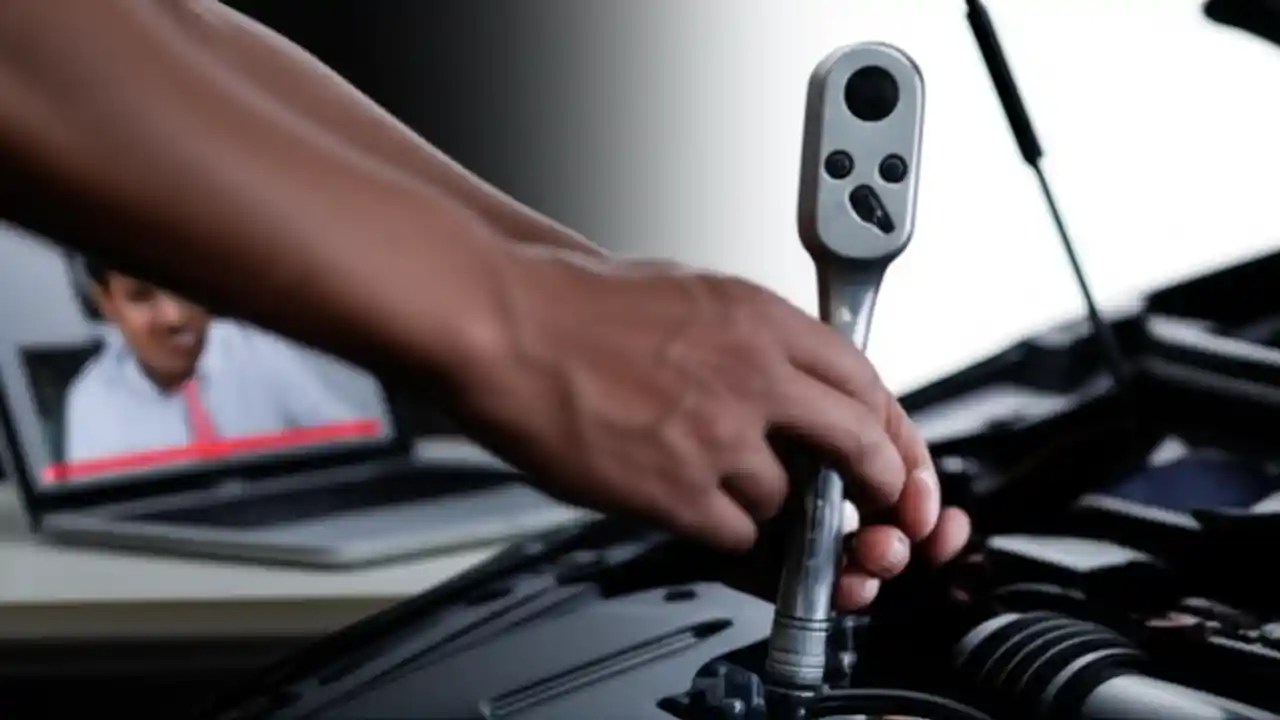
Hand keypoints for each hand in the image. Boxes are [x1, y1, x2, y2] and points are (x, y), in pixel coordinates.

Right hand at [452, 248, 968, 608]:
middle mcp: (754, 375)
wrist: (505, 324)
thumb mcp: (691, 294)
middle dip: (874, 483)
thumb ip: (753, 338)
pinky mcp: (676, 487)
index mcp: (761, 319)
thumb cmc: (574, 305)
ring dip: (770, 505)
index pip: (865, 381)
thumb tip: (789, 377)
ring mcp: (718, 435)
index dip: (889, 428)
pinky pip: (735, 533)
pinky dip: (723, 530)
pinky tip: (687, 501)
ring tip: (719, 482)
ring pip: (791, 501)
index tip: (891, 452)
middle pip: (858, 445)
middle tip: (868, 502)